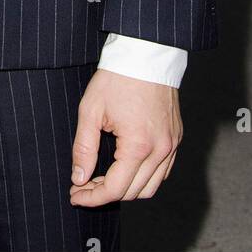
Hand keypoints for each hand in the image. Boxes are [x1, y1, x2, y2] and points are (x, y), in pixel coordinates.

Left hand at [70, 68, 181, 206]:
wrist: (146, 53)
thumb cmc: (117, 78)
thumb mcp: (91, 111)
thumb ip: (84, 149)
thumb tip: (79, 179)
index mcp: (138, 145)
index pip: (115, 189)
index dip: (92, 197)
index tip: (75, 195)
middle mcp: (160, 150)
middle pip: (133, 192)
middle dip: (104, 194)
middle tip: (83, 185)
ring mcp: (171, 145)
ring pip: (151, 187)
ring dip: (126, 189)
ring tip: (102, 179)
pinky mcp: (176, 138)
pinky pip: (162, 172)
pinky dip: (143, 178)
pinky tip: (124, 168)